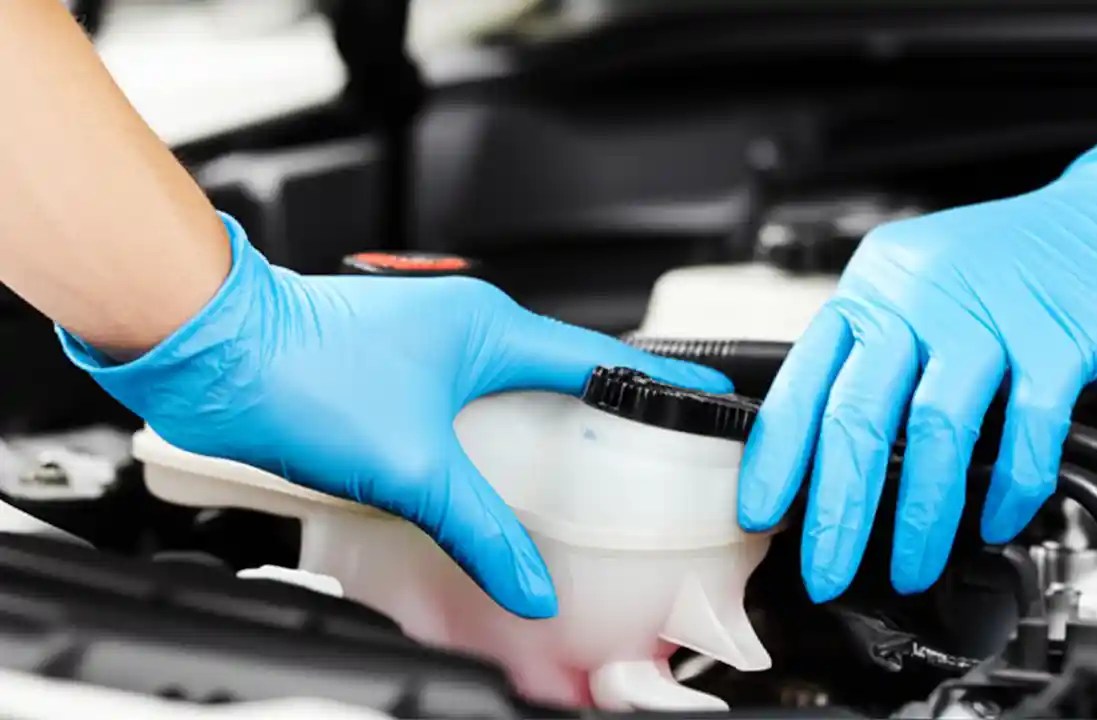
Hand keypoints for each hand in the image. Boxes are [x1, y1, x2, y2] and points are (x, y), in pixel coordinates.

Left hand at [58, 214, 730, 618]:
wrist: (209, 351)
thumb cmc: (298, 372)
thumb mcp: (411, 467)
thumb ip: (479, 530)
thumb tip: (530, 581)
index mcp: (489, 329)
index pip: (597, 357)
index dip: (654, 385)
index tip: (697, 402)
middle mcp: (464, 328)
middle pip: (556, 380)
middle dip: (595, 423)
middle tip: (632, 471)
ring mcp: (427, 346)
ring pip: (506, 396)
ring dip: (534, 438)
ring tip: (565, 490)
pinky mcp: (392, 370)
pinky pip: (463, 407)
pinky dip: (484, 444)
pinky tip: (483, 485)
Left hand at [737, 119, 1096, 600]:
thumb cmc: (1012, 269)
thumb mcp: (921, 293)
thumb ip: (880, 359)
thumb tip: (833, 455)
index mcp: (874, 289)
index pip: (803, 380)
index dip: (776, 456)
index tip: (760, 512)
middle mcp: (919, 295)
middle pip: (858, 414)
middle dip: (837, 509)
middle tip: (825, 568)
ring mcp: (989, 312)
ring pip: (935, 427)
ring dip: (920, 514)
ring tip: (912, 565)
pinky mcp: (1057, 335)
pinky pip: (1028, 426)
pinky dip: (1012, 484)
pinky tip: (997, 519)